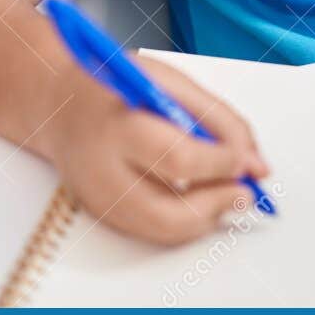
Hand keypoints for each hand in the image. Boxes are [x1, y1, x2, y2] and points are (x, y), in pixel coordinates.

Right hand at [47, 56, 269, 246]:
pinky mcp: (101, 215)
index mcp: (120, 125)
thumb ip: (220, 120)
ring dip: (206, 218)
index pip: (181, 160)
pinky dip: (185, 221)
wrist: (57, 103)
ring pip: (164, 231)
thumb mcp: (169, 83)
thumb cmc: (115, 86)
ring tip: (226, 195)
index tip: (246, 160)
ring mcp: (98, 201)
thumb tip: (257, 165)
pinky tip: (200, 199)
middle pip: (171, 213)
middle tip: (245, 193)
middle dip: (219, 205)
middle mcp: (102, 172)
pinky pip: (152, 232)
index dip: (223, 165)